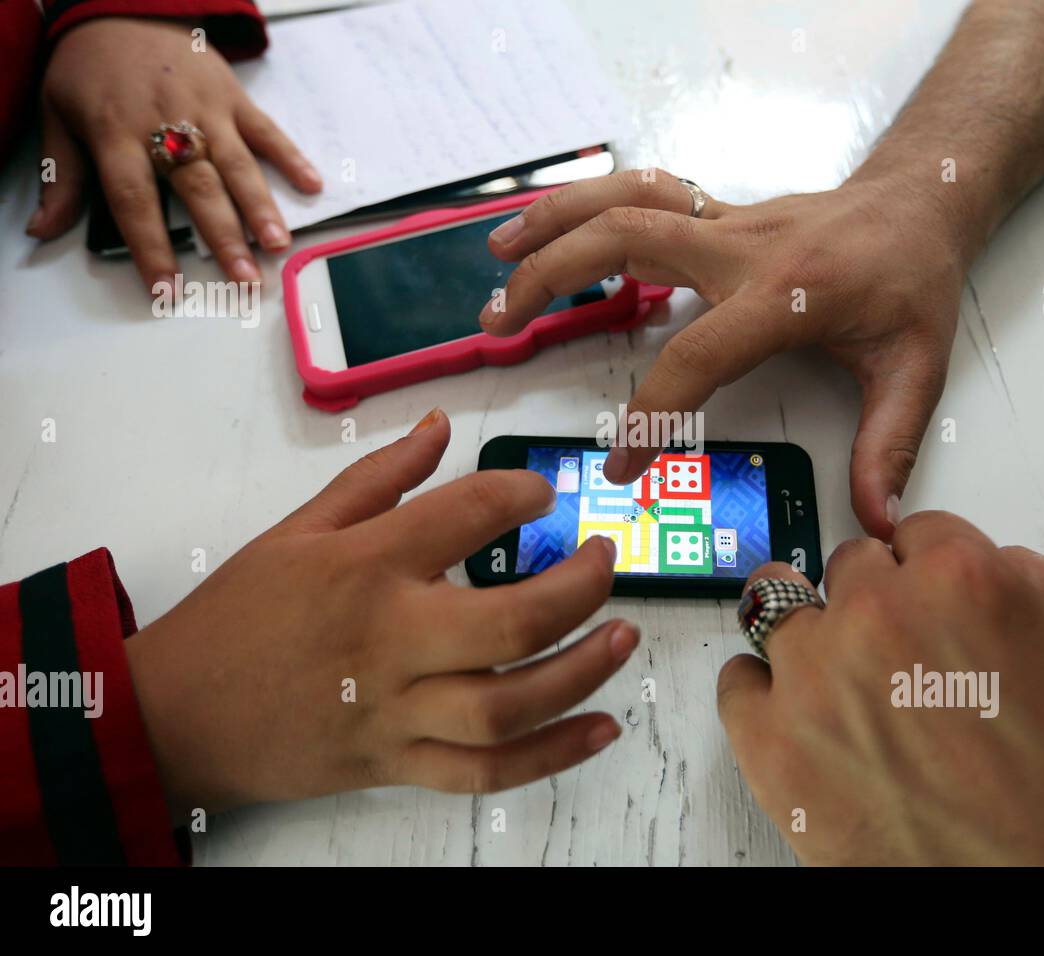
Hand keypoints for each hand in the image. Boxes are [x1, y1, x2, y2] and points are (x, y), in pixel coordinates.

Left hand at [29, 17, 321, 289]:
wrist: (121, 6)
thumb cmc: (89, 67)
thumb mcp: (57, 115)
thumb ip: (60, 178)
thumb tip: (43, 230)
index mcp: (116, 131)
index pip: (133, 199)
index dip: (150, 246)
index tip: (166, 287)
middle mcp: (166, 122)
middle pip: (198, 188)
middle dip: (223, 237)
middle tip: (243, 277)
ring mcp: (205, 109)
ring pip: (238, 164)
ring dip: (261, 207)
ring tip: (278, 244)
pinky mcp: (232, 96)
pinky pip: (266, 130)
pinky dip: (291, 157)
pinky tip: (312, 184)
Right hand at [125, 409, 633, 819]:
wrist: (176, 715)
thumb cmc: (238, 616)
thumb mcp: (298, 529)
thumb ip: (379, 476)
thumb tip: (440, 424)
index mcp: (365, 567)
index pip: (467, 514)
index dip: (522, 494)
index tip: (545, 492)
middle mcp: (389, 639)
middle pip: (512, 621)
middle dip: (579, 590)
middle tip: (606, 561)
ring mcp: (396, 710)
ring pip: (509, 705)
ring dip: (581, 673)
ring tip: (623, 638)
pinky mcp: (397, 764)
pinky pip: (485, 772)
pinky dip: (550, 757)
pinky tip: (600, 729)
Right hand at [479, 168, 965, 538]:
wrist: (920, 202)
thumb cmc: (914, 281)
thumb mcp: (917, 368)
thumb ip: (890, 446)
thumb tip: (877, 522)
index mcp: (786, 292)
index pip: (698, 355)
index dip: (652, 414)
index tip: (621, 466)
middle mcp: (742, 247)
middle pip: (628, 239)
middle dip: (555, 278)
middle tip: (503, 327)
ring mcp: (723, 223)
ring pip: (622, 200)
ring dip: (553, 223)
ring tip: (497, 261)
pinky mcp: (714, 216)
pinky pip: (638, 196)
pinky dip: (581, 204)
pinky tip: (540, 227)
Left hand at [716, 511, 1043, 865]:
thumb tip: (988, 564)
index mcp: (961, 581)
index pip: (917, 530)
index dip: (930, 566)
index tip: (931, 599)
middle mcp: (879, 617)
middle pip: (850, 567)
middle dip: (877, 600)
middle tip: (903, 655)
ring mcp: (815, 679)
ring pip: (782, 609)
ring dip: (812, 635)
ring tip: (843, 678)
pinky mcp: (772, 743)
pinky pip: (737, 681)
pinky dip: (763, 690)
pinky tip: (800, 710)